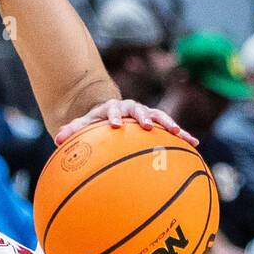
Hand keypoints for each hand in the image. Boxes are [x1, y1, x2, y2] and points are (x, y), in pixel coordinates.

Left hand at [54, 99, 198, 146]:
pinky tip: (195, 144)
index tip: (114, 125)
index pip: (113, 109)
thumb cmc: (95, 124)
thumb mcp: (83, 126)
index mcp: (113, 109)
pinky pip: (171, 130)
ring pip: (160, 117)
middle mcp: (131, 109)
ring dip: (169, 124)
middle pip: (140, 110)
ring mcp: (146, 116)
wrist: (110, 117)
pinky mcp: (158, 125)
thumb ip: (72, 130)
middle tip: (146, 126)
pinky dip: (182, 135)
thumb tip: (57, 139)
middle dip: (143, 117)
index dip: (114, 116)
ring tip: (180, 134)